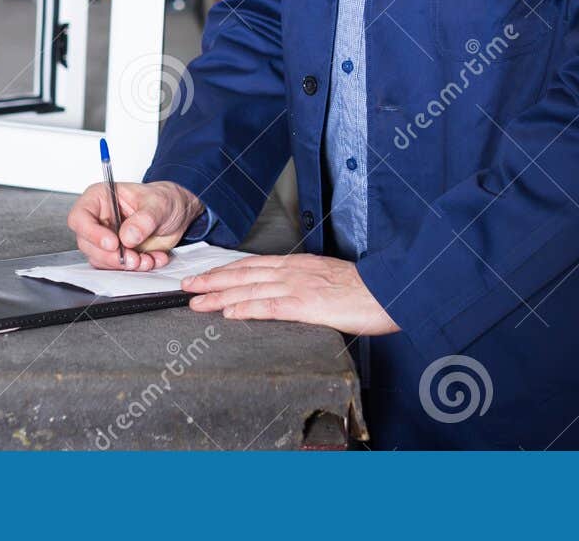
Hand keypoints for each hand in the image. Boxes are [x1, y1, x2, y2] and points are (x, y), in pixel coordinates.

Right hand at [66, 180, 204, 271]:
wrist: (177, 214)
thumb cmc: (163, 199)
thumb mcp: (158, 204)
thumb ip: (144, 219)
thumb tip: (127, 236)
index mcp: (100, 198)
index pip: (80, 217)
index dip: (92, 233)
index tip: (113, 243)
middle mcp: (98, 219)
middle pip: (87, 244)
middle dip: (111, 256)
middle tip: (133, 259)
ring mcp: (105, 238)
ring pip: (100, 259)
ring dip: (124, 265)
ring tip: (148, 260)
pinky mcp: (116, 253)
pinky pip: (116, 267)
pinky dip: (134, 268)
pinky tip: (152, 260)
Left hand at [182, 253, 398, 335]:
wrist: (390, 290)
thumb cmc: (367, 290)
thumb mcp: (331, 280)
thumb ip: (308, 286)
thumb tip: (292, 297)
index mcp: (300, 265)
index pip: (254, 266)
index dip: (227, 271)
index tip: (207, 276)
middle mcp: (294, 271)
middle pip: (244, 274)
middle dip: (213, 280)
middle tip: (188, 286)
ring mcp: (299, 286)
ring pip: (250, 288)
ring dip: (219, 295)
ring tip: (196, 302)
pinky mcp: (307, 305)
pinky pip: (269, 306)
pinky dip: (245, 308)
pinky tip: (228, 313)